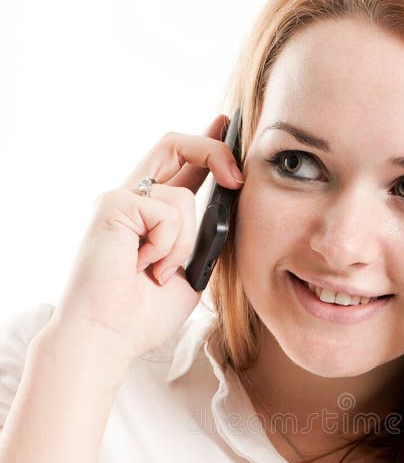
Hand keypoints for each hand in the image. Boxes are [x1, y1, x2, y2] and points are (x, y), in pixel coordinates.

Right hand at [47, 114, 243, 367]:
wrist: (108, 337)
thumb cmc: (142, 315)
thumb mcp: (190, 273)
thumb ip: (203, 240)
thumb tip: (228, 207)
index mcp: (150, 214)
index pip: (180, 163)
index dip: (207, 143)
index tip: (230, 125)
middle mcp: (133, 199)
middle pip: (174, 144)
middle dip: (212, 149)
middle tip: (237, 175)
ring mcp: (120, 199)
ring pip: (183, 197)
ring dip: (184, 243)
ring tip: (159, 273)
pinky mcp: (113, 205)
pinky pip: (167, 211)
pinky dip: (168, 246)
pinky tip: (145, 268)